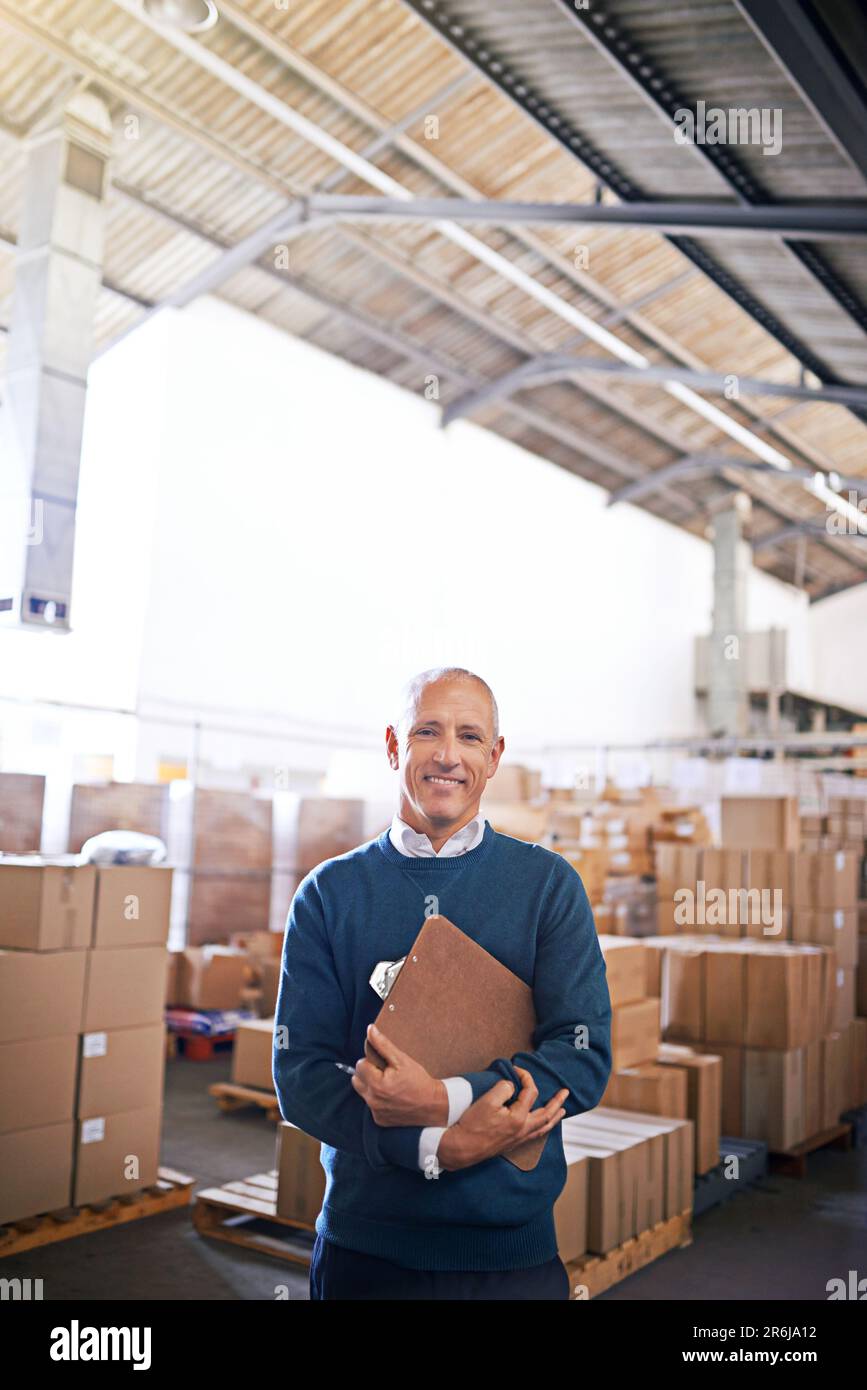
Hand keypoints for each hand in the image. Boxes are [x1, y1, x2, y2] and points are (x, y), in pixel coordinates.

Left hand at [351, 1024, 448, 1126]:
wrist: (433, 1105)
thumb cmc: (418, 1080)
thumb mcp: (402, 1059)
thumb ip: (383, 1044)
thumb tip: (370, 1030)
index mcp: (377, 1084)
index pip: (360, 1065)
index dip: (371, 1061)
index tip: (384, 1064)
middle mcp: (373, 1100)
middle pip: (357, 1080)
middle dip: (368, 1073)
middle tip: (385, 1073)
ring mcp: (376, 1112)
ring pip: (363, 1092)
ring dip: (371, 1086)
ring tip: (388, 1084)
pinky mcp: (380, 1120)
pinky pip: (371, 1105)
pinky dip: (378, 1099)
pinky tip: (392, 1097)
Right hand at [437, 1067, 567, 1171]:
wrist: (461, 1147)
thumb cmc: (472, 1124)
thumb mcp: (488, 1100)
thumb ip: (504, 1088)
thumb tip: (512, 1086)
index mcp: (519, 1118)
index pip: (530, 1092)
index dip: (525, 1077)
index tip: (517, 1069)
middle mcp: (523, 1130)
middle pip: (546, 1114)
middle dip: (557, 1102)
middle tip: (565, 1093)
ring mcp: (518, 1139)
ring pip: (543, 1128)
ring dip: (554, 1117)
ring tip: (561, 1111)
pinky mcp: (511, 1144)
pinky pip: (535, 1135)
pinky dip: (543, 1128)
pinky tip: (541, 1126)